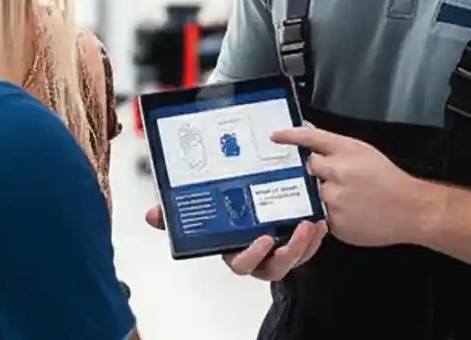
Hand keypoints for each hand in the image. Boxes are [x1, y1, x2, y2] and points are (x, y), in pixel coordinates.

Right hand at [144, 206, 327, 280]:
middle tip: (299, 229)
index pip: (243, 264)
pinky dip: (316, 235)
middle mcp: (258, 257)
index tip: (261, 239)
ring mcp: (278, 251)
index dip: (252, 255)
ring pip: (296, 257)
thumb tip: (151, 216)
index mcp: (235, 252)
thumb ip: (173, 218)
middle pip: (275, 266)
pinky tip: (320, 217)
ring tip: (314, 221)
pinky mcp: (295, 242)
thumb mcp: (197, 215)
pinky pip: (309, 246)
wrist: (246, 203)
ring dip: (308, 243)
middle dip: (290, 251)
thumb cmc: (220, 215)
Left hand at [272, 127, 429, 247]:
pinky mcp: (335, 221)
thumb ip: (338, 148)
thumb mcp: (365, 152)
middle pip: (311, 168)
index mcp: (346, 151)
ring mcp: (334, 199)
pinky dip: (333, 214)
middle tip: (341, 178)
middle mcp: (337, 172)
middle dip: (321, 172)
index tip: (275, 136)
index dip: (290, 136)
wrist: (410, 209)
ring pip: (316, 194)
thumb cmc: (389, 180)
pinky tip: (352, 212)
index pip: (311, 139)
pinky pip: (322, 214)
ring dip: (326, 195)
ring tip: (352, 198)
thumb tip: (314, 147)